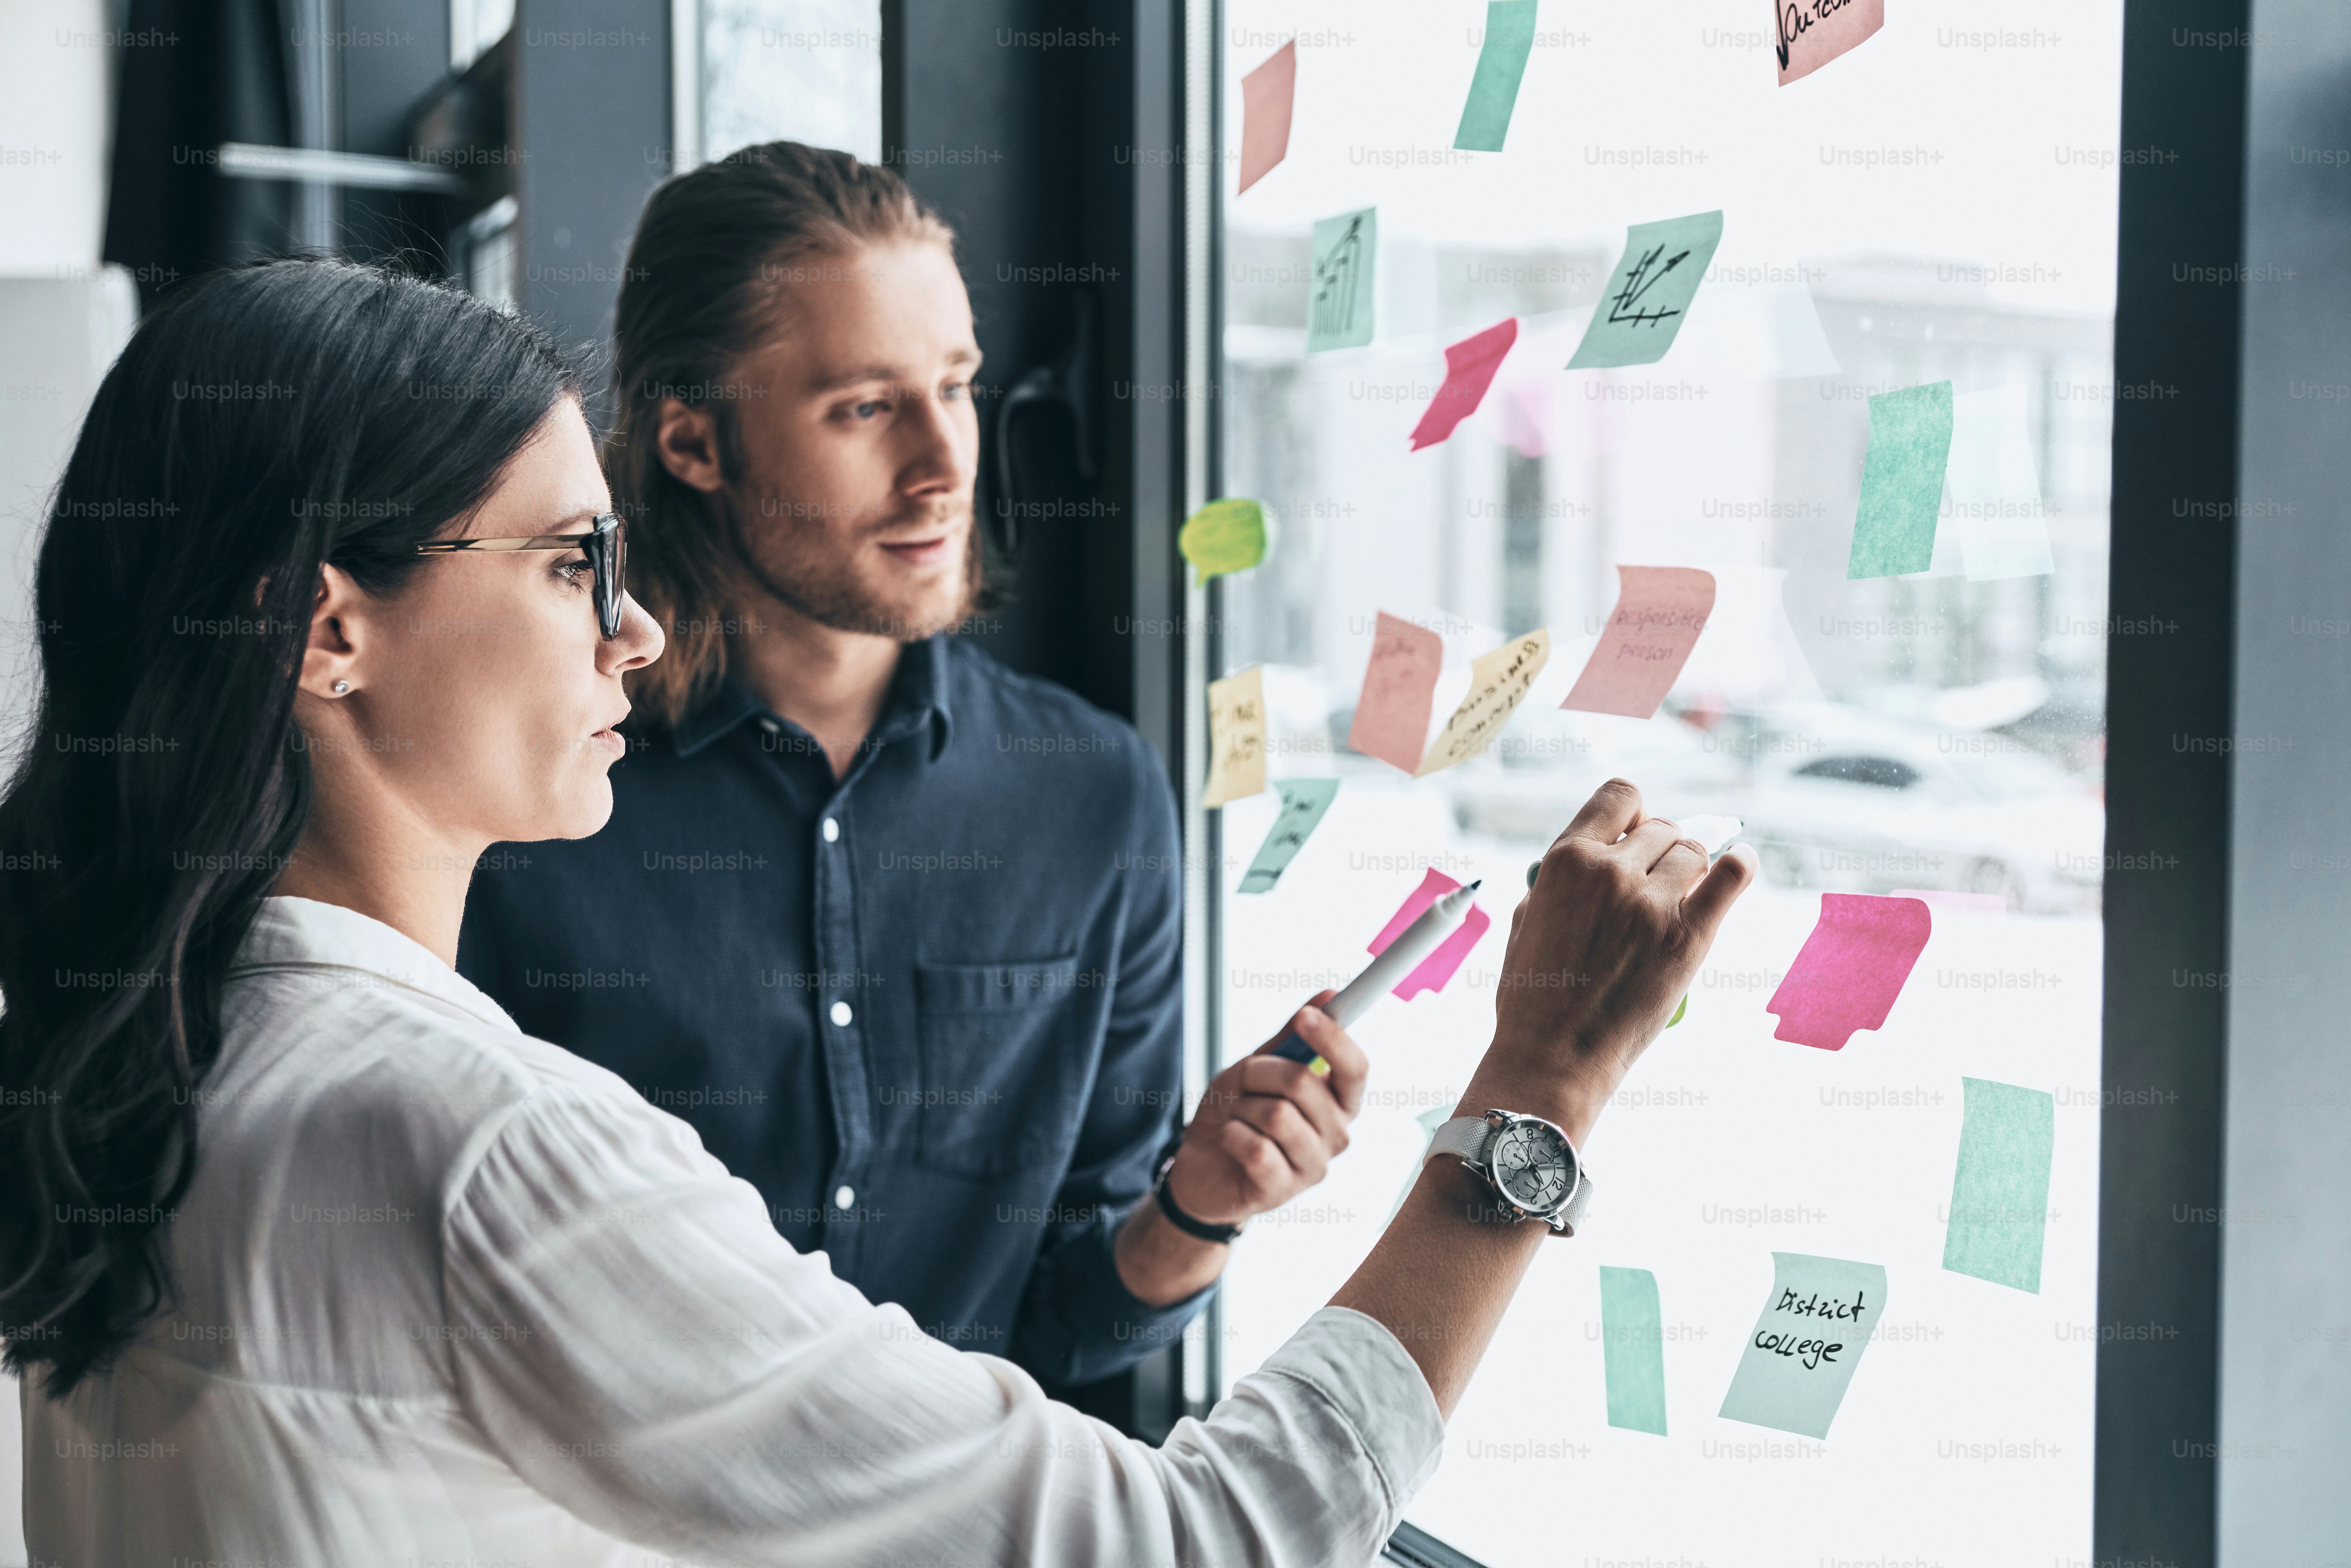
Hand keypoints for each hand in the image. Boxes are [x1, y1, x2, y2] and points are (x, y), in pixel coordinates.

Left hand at [1164, 990, 1367, 1227]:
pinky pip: (1257, 1147)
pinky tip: (1231, 1141)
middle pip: (1304, 1083)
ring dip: (1242, 1107)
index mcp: (1339, 1102)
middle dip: (1259, 1074)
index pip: (1355, 1068)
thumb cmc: (1237, 1114)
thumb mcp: (1258, 1069)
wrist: (1200, 1165)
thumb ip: (1292, 1038)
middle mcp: (1336, 1134)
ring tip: (1237, 1118)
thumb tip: (1330, 995)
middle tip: (1242, 1086)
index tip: (1306, 1016)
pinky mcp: (1284, 1190)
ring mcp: (1314, 1166)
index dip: (1333, 1039)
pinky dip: (1232, 1135)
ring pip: (1278, 1114)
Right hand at [1467, 778, 1754, 1144]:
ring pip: (1693, 850)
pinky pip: (1731, 877)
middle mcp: (1611, 872)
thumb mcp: (1526, 920)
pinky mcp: (1689, 936)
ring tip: (1680, 893)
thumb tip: (1591, 860)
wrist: (1554, 1056)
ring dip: (1690, 866)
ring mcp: (1653, 903)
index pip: (1619, 796)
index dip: (1631, 813)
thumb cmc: (1534, 996)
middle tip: (1654, 881)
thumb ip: (1557, 880)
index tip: (1632, 837)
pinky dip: (1740, 864)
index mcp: (1566, 861)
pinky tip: (1740, 863)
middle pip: (1661, 826)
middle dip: (1660, 847)